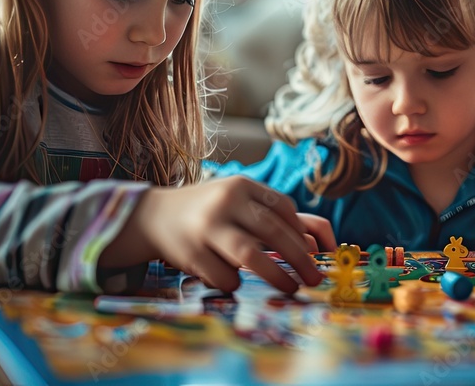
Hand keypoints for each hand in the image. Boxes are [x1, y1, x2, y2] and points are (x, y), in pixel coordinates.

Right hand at [103, 176, 336, 293]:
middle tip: (315, 278)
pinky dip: (235, 282)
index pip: (282, 207)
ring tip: (293, 288)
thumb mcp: (239, 202)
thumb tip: (320, 244)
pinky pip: (224, 275)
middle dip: (299, 257)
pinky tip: (236, 282)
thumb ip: (276, 218)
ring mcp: (206, 227)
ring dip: (276, 274)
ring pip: (250, 253)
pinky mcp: (190, 252)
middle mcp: (224, 202)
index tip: (313, 252)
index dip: (301, 231)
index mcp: (241, 186)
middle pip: (272, 230)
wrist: (154, 217)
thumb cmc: (209, 211)